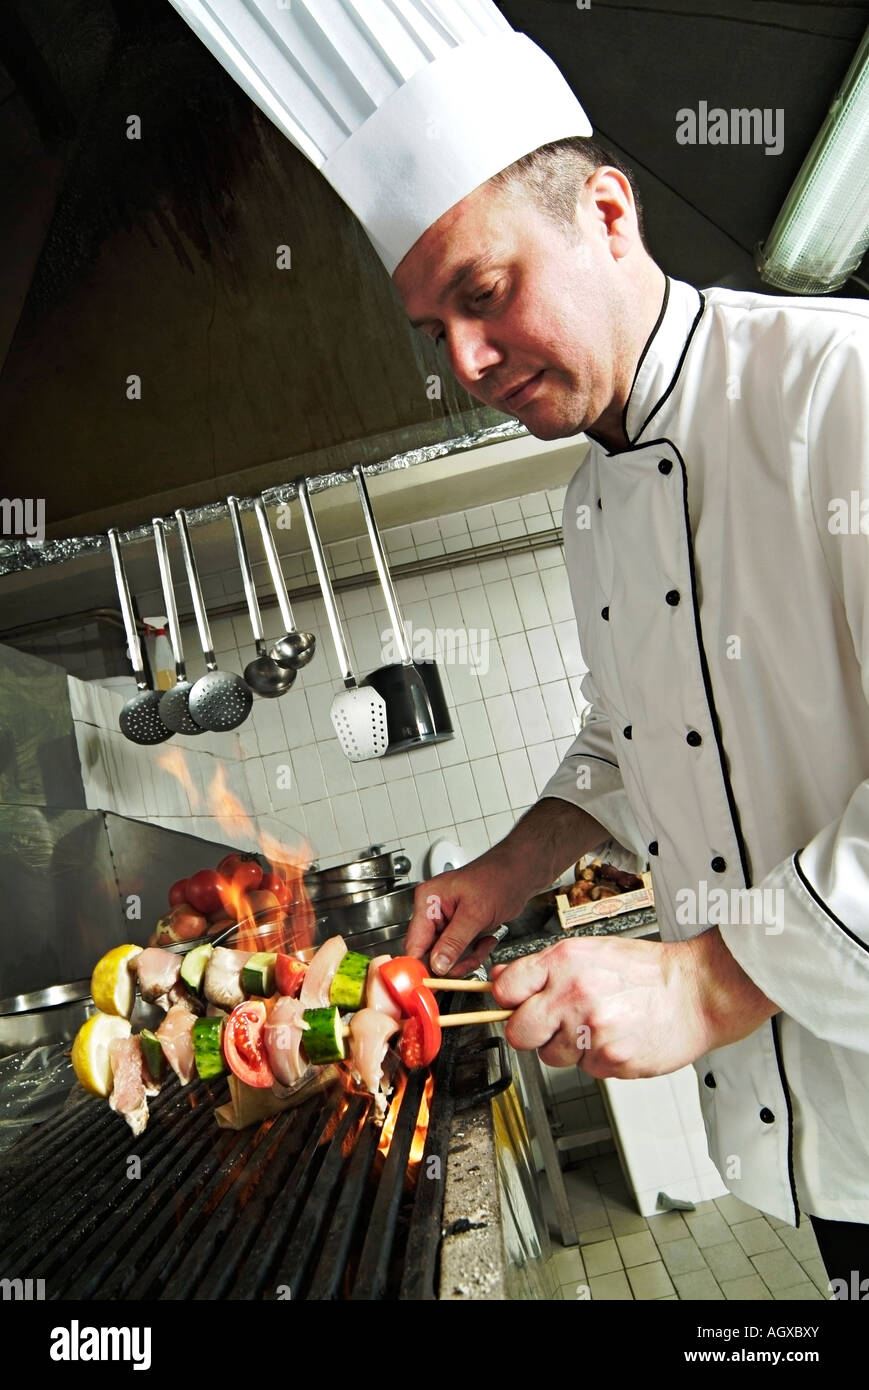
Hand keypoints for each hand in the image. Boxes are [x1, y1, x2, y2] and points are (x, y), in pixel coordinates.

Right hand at [404, 851, 533, 975]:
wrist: (518, 876)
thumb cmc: (498, 879)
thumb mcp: (475, 913)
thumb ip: (454, 942)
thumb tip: (438, 965)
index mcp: (428, 902)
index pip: (414, 942)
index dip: (420, 966)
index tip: (430, 984)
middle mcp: (433, 912)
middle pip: (429, 953)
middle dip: (451, 962)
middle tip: (468, 962)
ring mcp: (446, 922)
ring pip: (446, 957)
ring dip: (467, 957)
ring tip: (482, 944)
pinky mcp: (458, 930)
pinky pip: (460, 953)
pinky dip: (474, 952)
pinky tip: (486, 940)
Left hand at [490, 929, 780, 1074]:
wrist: (696, 992)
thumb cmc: (646, 972)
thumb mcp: (589, 953)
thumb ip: (543, 968)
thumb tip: (501, 978)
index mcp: (565, 962)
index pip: (506, 988)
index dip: (506, 1001)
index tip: (515, 1005)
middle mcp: (574, 994)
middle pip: (519, 1032)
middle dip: (530, 1033)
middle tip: (552, 1025)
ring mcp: (591, 1029)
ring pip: (552, 1056)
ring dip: (569, 1048)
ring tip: (597, 1027)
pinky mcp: (610, 1059)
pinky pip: (586, 1070)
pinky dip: (598, 1060)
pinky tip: (617, 1039)